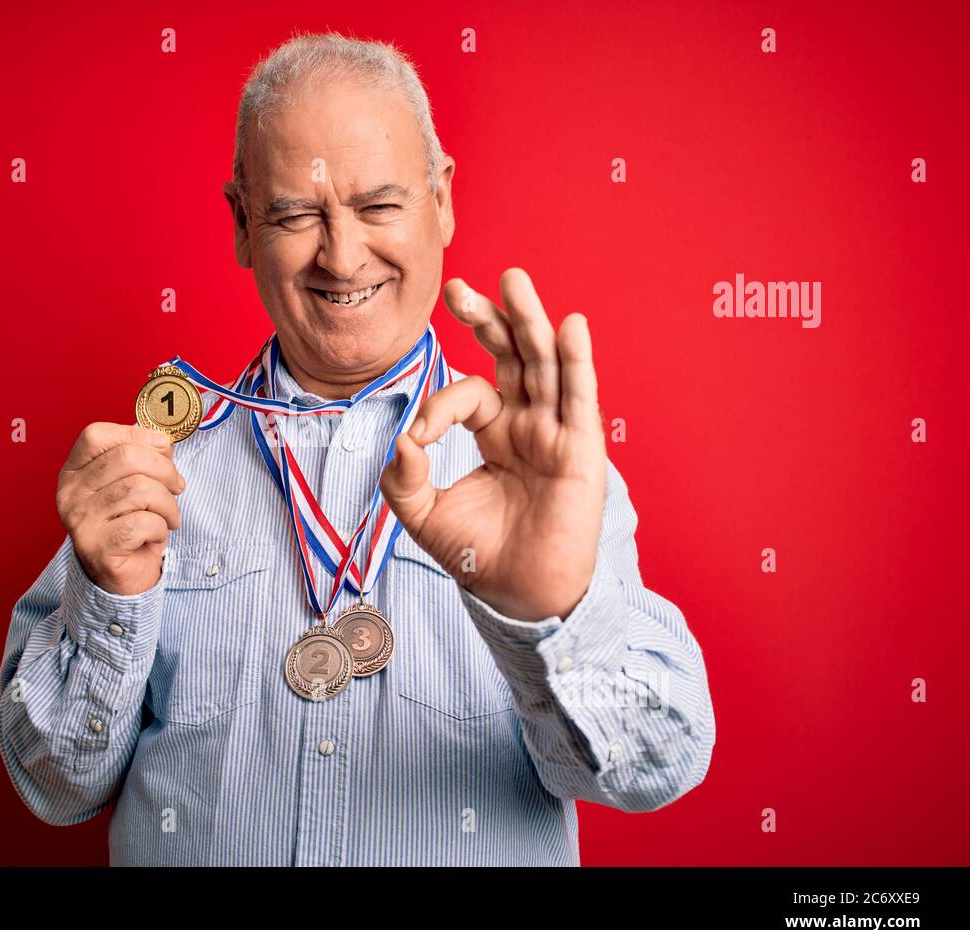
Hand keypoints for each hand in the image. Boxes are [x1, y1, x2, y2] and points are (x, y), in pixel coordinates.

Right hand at [57, 423, 185, 593]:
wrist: (122, 578)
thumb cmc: (130, 526)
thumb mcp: (135, 483)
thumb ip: (144, 458)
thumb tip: (163, 441)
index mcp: (74, 472)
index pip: (96, 435)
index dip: (135, 434)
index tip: (163, 446)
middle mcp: (70, 493)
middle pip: (125, 458)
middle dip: (164, 469)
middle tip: (177, 486)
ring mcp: (80, 520)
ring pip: (139, 489)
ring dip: (167, 503)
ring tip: (169, 516)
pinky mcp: (97, 546)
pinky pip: (143, 522)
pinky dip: (160, 527)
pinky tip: (156, 535)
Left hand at [379, 268, 606, 620]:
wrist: (518, 595)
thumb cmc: (478, 555)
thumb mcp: (425, 514)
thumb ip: (405, 477)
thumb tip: (402, 437)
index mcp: (494, 432)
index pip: (468, 393)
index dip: (438, 404)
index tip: (418, 436)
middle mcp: (527, 423)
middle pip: (511, 356)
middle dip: (488, 319)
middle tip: (458, 288)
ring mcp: (556, 432)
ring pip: (545, 364)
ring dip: (529, 321)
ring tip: (513, 280)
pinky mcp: (581, 450)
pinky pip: (579, 398)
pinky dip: (577, 361)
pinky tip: (569, 326)